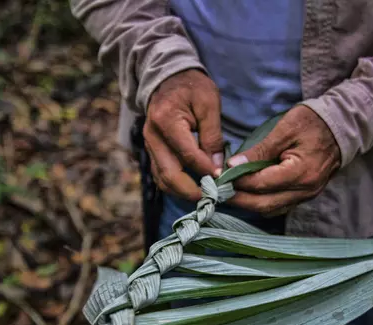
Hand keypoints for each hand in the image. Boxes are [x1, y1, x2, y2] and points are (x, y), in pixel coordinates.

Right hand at [145, 69, 223, 201]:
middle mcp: (152, 137)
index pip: (187, 155)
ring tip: (205, 196)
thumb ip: (212, 136)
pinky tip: (194, 188)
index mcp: (166, 121)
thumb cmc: (192, 86)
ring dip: (183, 192)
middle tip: (213, 198)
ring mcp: (149, 146)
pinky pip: (161, 175)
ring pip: (162, 179)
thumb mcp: (209, 103)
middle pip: (169, 175)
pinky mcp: (152, 151)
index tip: (223, 180)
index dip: (206, 170)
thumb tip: (216, 167)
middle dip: (192, 191)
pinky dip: (176, 186)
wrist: (168, 77)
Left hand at [226, 105, 340, 215]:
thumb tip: (233, 165)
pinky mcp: (305, 195)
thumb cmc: (313, 123)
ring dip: (249, 203)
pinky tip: (248, 193)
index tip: (220, 176)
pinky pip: (279, 206)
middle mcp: (305, 190)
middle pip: (264, 205)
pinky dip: (261, 202)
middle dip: (239, 199)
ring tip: (230, 192)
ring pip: (271, 209)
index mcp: (301, 173)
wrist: (341, 126)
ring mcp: (307, 196)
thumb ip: (259, 150)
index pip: (261, 185)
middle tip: (219, 190)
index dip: (238, 182)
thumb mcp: (284, 130)